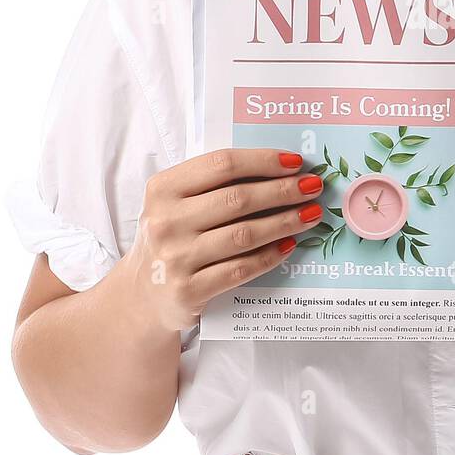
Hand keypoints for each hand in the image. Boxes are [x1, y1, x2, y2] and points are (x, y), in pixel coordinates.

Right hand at [125, 148, 324, 332]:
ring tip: (310, 214)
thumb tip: (278, 170)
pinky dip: (269, 256)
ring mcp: (176, 257)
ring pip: (244, 234)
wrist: (143, 293)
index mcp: (163, 189)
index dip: (263, 161)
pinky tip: (289, 246)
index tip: (295, 162)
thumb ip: (214, 185)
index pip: (221, 164)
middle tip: (312, 187)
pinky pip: (240, 269)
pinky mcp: (188, 290)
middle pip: (238, 198)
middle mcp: (166, 221)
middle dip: (283, 191)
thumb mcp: (177, 203)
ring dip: (284, 222)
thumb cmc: (172, 237)